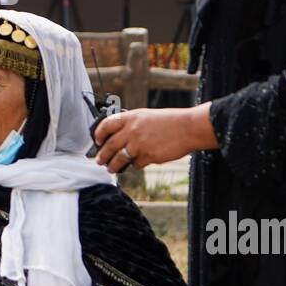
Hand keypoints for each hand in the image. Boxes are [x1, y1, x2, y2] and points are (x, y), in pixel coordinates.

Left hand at [92, 102, 217, 172]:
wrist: (187, 128)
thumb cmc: (169, 122)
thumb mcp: (146, 117)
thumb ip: (131, 125)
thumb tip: (119, 138)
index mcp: (131, 117)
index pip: (106, 125)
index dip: (99, 134)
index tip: (97, 141)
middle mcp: (132, 130)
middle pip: (109, 145)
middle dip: (102, 155)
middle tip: (99, 160)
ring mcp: (139, 144)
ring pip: (119, 158)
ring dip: (113, 165)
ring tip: (110, 169)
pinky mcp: (148, 156)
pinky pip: (135, 164)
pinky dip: (134, 166)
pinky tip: (135, 165)